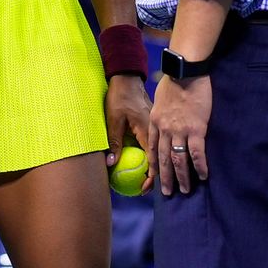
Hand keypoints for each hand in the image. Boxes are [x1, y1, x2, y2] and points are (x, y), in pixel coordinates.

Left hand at [104, 74, 154, 192]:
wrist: (127, 77)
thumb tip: (110, 163)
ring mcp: (154, 127)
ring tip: (142, 180)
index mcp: (147, 130)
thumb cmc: (119, 96)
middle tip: (143, 190)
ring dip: (150, 166)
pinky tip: (139, 161)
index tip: (144, 188)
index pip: (152, 159)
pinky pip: (150, 143)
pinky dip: (146, 154)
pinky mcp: (150, 124)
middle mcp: (154, 130)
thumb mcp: (114, 119)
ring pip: (155, 151)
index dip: (151, 176)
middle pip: (157, 158)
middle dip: (152, 176)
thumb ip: (114, 141)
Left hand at [150, 74, 210, 195]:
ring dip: (182, 177)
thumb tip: (160, 120)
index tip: (154, 178)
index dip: (153, 166)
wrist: (185, 70)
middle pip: (163, 159)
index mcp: (154, 123)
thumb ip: (159, 114)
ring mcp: (179, 131)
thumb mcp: (158, 99)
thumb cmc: (174, 81)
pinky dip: (199, 166)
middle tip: (168, 193)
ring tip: (184, 190)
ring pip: (178, 159)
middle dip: (165, 178)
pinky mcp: (196, 128)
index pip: (151, 150)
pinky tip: (203, 176)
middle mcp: (164, 130)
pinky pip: (196, 153)